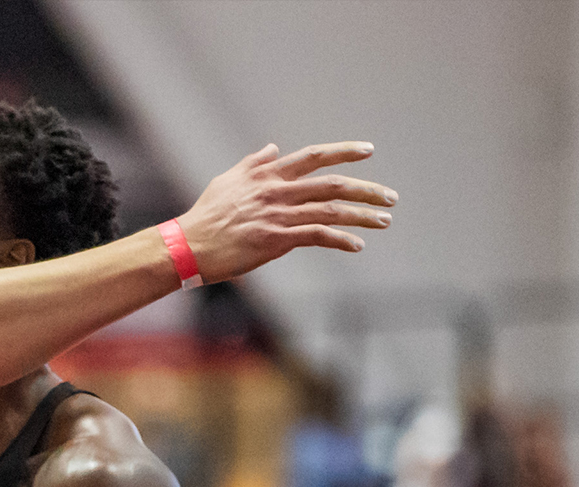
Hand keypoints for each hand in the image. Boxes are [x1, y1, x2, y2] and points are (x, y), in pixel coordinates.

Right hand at [176, 142, 396, 282]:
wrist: (188, 246)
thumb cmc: (206, 215)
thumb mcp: (228, 180)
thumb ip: (254, 163)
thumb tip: (274, 148)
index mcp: (268, 174)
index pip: (314, 156)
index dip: (344, 152)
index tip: (368, 151)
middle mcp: (277, 191)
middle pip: (333, 184)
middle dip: (367, 189)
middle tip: (390, 197)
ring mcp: (278, 215)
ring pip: (331, 210)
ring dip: (363, 215)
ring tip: (384, 220)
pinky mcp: (276, 240)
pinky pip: (318, 236)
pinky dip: (341, 240)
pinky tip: (357, 246)